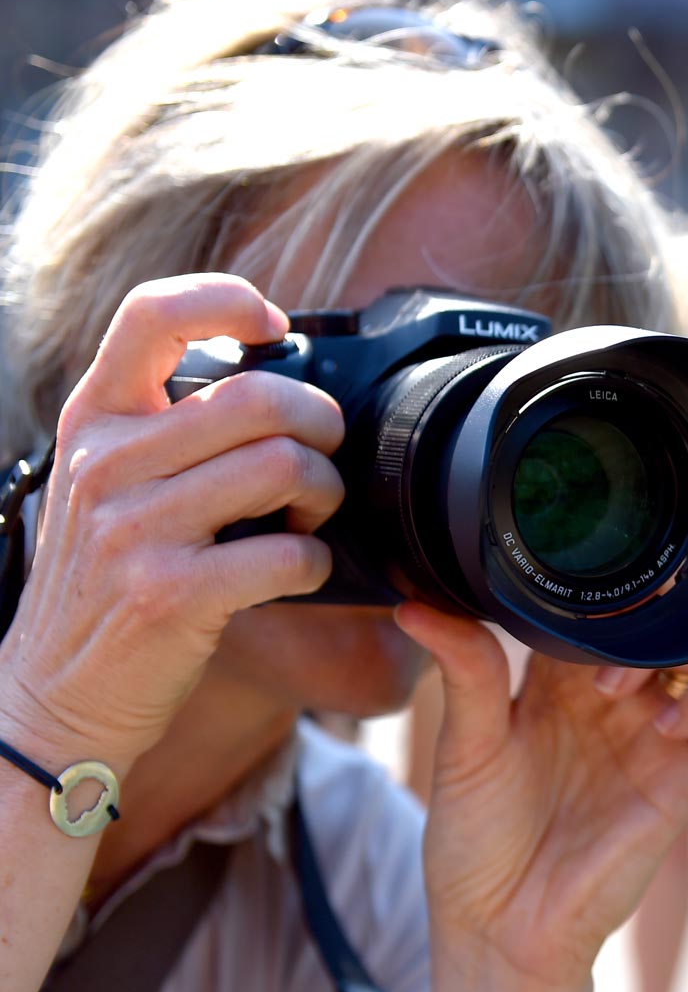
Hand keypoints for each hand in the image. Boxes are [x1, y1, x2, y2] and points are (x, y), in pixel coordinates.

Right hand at [0, 275, 342, 768]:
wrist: (56, 693)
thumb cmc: (107, 579)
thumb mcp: (107, 481)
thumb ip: (166, 424)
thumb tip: (274, 367)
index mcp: (95, 419)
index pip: (151, 313)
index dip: (226, 299)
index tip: (272, 325)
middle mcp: (106, 464)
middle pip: (260, 397)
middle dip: (322, 424)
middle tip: (324, 455)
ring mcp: (134, 529)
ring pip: (286, 468)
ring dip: (327, 494)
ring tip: (311, 516)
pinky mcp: (170, 593)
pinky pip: (289, 553)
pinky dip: (316, 562)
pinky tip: (298, 571)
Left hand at [397, 604, 687, 991]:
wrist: (498, 931)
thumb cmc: (474, 845)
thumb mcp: (463, 749)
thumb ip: (465, 672)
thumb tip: (417, 606)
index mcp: (558, 682)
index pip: (597, 607)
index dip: (591, 592)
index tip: (561, 603)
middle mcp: (614, 702)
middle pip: (660, 621)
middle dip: (641, 616)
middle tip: (592, 648)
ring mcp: (654, 737)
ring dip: (679, 651)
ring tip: (619, 688)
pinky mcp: (686, 779)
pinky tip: (668, 720)